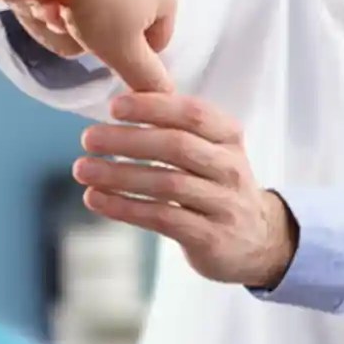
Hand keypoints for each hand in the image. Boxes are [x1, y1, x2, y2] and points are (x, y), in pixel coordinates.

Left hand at [73, 93, 296, 287]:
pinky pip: (162, 218)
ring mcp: (223, 204)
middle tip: (88, 137)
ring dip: (119, 175)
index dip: (153, 107)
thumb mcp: (212, 150)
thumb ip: (176, 128)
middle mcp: (230, 167)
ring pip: (166, 184)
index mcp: (229, 137)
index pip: (193, 114)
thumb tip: (122, 103)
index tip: (114, 106)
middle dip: (128, 140)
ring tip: (82, 169)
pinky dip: (124, 207)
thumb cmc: (219, 185)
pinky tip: (96, 198)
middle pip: (176, 146)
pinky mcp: (210, 237)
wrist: (261, 241)